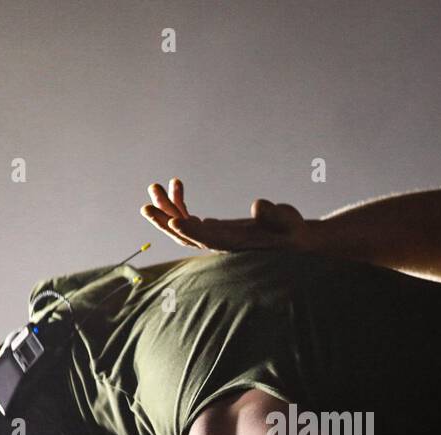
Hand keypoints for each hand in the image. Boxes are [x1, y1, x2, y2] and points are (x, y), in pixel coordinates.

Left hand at [140, 178, 308, 252]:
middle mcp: (219, 244)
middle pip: (187, 236)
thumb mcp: (289, 221)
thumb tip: (258, 207)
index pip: (209, 239)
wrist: (292, 240)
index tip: (174, 220)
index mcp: (236, 244)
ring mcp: (213, 238)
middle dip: (166, 220)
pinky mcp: (212, 230)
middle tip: (147, 205)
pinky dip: (180, 204)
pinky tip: (176, 185)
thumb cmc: (292, 231)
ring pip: (183, 227)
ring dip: (166, 210)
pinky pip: (189, 219)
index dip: (191, 231)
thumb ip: (275, 216)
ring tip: (154, 187)